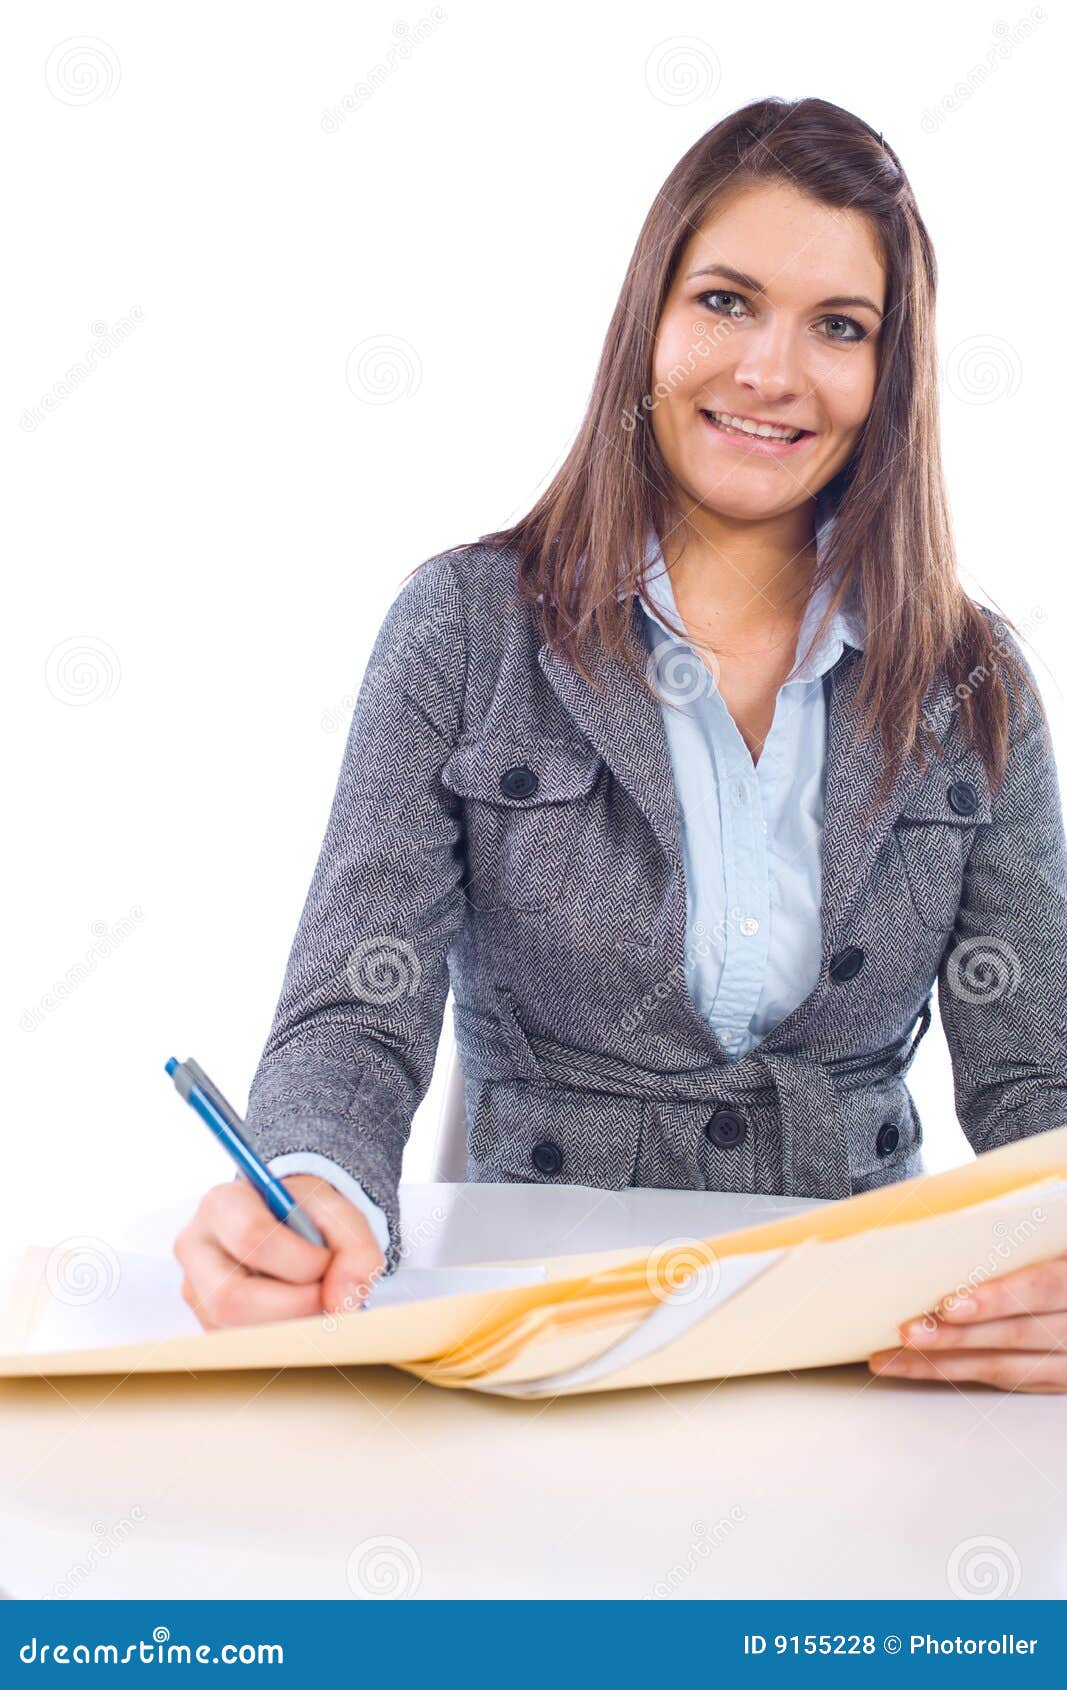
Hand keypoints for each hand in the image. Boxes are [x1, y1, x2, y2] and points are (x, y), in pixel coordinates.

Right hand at [173, 1173, 384, 1330]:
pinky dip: (284, 1338)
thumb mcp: (339, 1213)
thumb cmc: (307, 1215)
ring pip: (238, 1332)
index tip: (325, 1261)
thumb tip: (342, 1304)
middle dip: (295, 1306)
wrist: (289, 1224)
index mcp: (221, 1204)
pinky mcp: (208, 1324)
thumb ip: (356, 1249)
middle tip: (325, 1296)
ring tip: (314, 1301)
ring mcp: (196, 1292)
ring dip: (292, 1326)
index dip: (300, 1259)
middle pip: (233, 1298)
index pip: (251, 1236)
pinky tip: (298, 1314)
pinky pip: (244, 1348)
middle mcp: (196, 1249)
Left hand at [868, 1253, 1066, 1392]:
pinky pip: (1005, 1381)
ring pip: (1005, 1367)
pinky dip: (959, 1373)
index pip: (1040, 1290)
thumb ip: (1020, 1240)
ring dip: (944, 1363)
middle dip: (956, 1336)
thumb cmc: (1057, 1250)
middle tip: (907, 1331)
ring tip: (895, 1356)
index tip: (949, 1304)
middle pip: (1015, 1335)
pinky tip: (921, 1367)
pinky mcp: (1055, 1379)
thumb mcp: (1053, 1239)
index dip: (996, 1299)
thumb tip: (958, 1230)